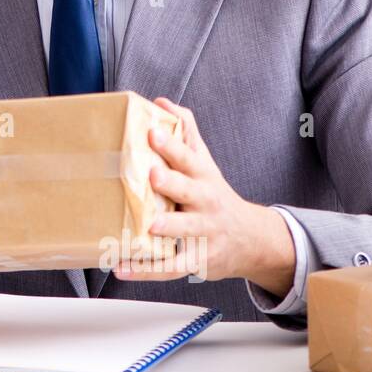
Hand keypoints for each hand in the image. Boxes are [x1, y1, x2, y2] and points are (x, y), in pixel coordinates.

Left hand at [114, 97, 294, 296]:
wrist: (250, 240)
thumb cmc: (214, 195)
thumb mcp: (204, 163)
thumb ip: (185, 133)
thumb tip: (162, 102)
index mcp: (203, 176)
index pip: (188, 158)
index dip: (171, 146)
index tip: (152, 132)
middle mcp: (205, 203)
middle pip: (190, 191)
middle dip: (173, 184)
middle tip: (154, 177)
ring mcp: (203, 233)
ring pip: (185, 231)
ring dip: (167, 228)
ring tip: (147, 226)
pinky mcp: (197, 260)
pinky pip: (171, 267)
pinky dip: (146, 270)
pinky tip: (121, 267)